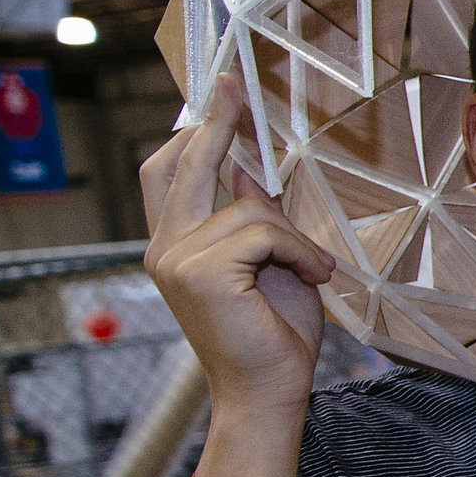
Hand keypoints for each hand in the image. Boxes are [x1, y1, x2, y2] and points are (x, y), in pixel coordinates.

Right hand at [141, 69, 332, 421]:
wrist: (268, 390)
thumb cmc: (273, 333)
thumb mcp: (270, 262)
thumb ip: (254, 219)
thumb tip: (252, 170)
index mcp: (174, 244)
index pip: (170, 174)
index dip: (193, 133)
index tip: (220, 94)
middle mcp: (164, 247)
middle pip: (185, 166)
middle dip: (216, 123)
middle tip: (233, 85)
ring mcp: (176, 258)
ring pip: (252, 208)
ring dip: (295, 236)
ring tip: (311, 271)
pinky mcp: (201, 271)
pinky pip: (264, 231)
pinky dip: (298, 250)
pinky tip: (310, 277)